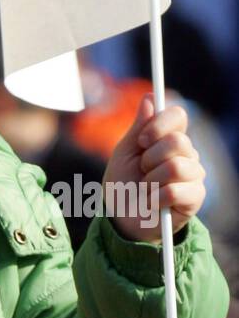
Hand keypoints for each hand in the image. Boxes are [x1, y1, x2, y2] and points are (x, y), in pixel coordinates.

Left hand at [101, 91, 204, 242]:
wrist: (122, 219)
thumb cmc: (122, 184)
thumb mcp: (125, 152)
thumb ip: (138, 127)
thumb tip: (149, 97)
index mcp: (168, 138)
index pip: (178, 115)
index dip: (160, 124)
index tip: (142, 140)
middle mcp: (186, 154)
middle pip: (178, 141)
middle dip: (150, 158)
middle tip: (142, 171)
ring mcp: (193, 176)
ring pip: (177, 166)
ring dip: (151, 180)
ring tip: (145, 189)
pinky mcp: (195, 198)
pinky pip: (177, 190)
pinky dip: (156, 197)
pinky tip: (151, 203)